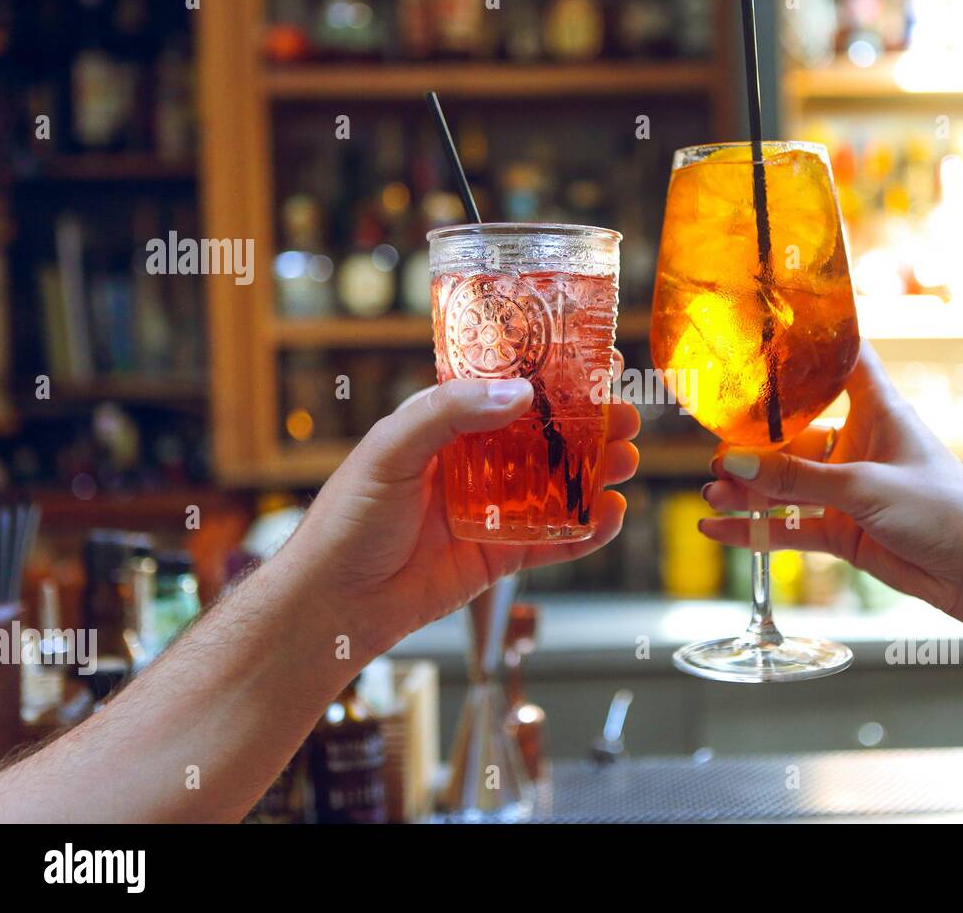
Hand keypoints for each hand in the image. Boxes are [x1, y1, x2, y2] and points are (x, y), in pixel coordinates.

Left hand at [279, 355, 639, 652]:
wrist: (335, 603)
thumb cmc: (348, 518)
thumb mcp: (392, 448)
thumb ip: (451, 413)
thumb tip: (521, 394)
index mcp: (448, 426)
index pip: (509, 389)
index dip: (555, 375)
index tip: (597, 360)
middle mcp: (476, 464)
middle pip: (547, 438)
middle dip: (590, 426)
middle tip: (626, 416)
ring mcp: (493, 511)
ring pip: (559, 486)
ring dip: (597, 473)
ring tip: (627, 461)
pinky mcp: (502, 557)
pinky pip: (555, 541)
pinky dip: (587, 531)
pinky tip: (610, 515)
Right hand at [699, 342, 962, 625]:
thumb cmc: (945, 510)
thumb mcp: (864, 487)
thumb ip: (794, 478)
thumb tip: (730, 462)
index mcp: (878, 410)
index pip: (841, 360)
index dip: (808, 344)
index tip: (765, 333)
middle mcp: (860, 444)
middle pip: (796, 432)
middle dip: (754, 441)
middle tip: (715, 449)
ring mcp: (850, 490)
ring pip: (787, 484)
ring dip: (749, 489)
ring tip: (712, 491)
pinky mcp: (845, 531)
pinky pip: (790, 527)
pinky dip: (756, 530)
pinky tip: (719, 529)